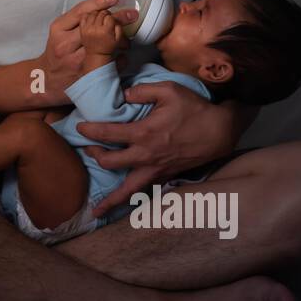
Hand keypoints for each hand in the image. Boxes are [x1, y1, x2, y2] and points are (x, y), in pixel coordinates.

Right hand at [34, 0, 136, 99]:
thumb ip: (76, 20)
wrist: (46, 78)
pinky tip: (122, 55)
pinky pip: (107, 65)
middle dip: (116, 19)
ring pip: (103, 46)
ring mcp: (75, 60)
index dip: (99, 3)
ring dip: (120, 40)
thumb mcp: (59, 31)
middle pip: (94, 27)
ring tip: (128, 38)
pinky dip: (119, 59)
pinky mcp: (84, 74)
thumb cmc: (56, 51)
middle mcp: (65, 44)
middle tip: (132, 14)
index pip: (80, 12)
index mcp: (58, 29)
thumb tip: (102, 8)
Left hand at [75, 81, 237, 216]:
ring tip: (96, 210)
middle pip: (108, 163)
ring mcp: (155, 170)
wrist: (220, 131)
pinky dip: (132, 199)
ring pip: (127, 190)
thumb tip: (123, 96)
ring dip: (110, 200)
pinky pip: (144, 191)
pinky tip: (124, 206)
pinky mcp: (165, 177)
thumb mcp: (168, 90)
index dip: (89, 130)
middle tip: (86, 149)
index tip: (80, 128)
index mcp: (143, 134)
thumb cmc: (194, 109)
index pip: (107, 134)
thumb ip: (141, 90)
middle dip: (93, 155)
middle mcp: (145, 156)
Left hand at [79, 9, 128, 56]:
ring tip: (100, 18)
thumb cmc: (108, 47)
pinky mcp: (82, 29)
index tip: (112, 20)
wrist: (96, 55)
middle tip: (107, 19)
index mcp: (105, 31)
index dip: (112, 17)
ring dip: (98, 14)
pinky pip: (84, 16)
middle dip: (105, 14)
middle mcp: (95, 29)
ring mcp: (87, 28)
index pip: (110, 17)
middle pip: (101, 13)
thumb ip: (120, 26)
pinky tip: (92, 19)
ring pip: (93, 13)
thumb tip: (124, 15)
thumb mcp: (118, 38)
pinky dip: (89, 16)